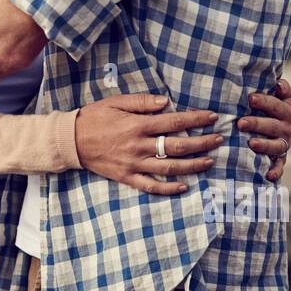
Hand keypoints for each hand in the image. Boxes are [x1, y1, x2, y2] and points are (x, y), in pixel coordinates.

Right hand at [74, 93, 223, 193]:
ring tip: (209, 162)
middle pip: (178, 146)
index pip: (174, 122)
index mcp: (138, 125)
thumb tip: (166, 102)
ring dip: (193, 165)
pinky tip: (184, 187)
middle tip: (219, 140)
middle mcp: (139, 146)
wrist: (71, 140)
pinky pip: (151, 186)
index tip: (212, 117)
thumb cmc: (94, 117)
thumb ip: (142, 102)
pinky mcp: (127, 177)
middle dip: (202, 143)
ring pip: (170, 168)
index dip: (196, 120)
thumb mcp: (116, 102)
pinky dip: (169, 188)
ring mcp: (134, 164)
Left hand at [237, 77, 290, 182]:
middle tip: (241, 122)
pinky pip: (280, 165)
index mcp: (284, 107)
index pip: (282, 100)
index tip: (251, 96)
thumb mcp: (261, 97)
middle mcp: (286, 124)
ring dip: (265, 144)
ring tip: (250, 143)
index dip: (268, 98)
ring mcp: (284, 142)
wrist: (273, 132)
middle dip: (258, 121)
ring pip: (278, 143)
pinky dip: (275, 170)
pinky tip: (268, 174)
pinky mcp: (281, 158)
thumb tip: (245, 69)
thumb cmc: (261, 110)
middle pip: (276, 122)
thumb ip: (257, 86)